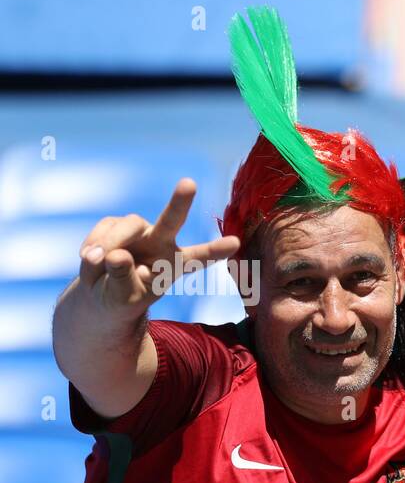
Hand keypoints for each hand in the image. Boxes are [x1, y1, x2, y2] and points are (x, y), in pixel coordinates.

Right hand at [77, 178, 239, 316]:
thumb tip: (117, 255)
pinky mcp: (117, 224)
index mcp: (176, 265)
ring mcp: (140, 231)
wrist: (101, 294)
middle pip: (172, 220)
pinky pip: (104, 230)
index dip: (215, 250)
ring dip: (108, 245)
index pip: (199, 258)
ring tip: (94, 263)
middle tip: (189, 183)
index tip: (235, 243)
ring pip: (127, 228)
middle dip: (179, 202)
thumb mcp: (123, 299)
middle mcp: (163, 242)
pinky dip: (93, 245)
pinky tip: (91, 258)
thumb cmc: (121, 299)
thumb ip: (122, 279)